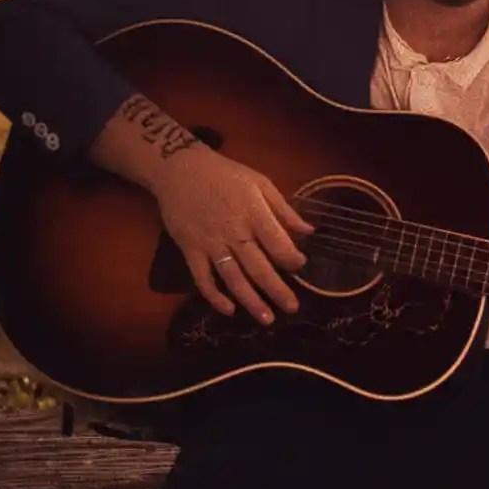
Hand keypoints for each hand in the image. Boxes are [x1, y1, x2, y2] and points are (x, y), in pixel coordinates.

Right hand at [149, 147, 314, 324]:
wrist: (179, 169)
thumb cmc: (225, 175)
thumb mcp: (260, 182)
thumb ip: (284, 210)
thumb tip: (309, 231)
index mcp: (253, 213)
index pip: (278, 244)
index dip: (292, 259)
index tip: (300, 266)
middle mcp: (233, 233)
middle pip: (259, 268)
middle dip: (278, 290)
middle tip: (292, 308)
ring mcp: (210, 244)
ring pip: (233, 279)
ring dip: (251, 302)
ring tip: (267, 319)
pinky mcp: (190, 250)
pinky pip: (202, 279)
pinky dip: (214, 297)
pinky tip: (229, 310)